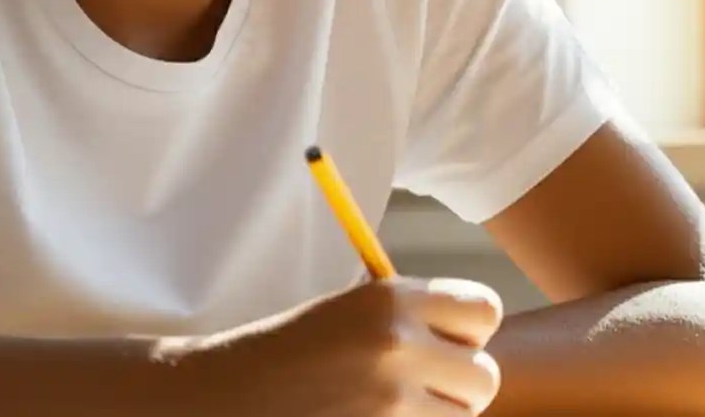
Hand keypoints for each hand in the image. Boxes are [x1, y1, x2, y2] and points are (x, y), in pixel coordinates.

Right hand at [184, 277, 502, 415]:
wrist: (220, 398)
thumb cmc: (285, 355)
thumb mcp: (347, 313)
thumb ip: (409, 320)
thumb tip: (471, 340)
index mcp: (390, 298)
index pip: (484, 308)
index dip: (466, 330)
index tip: (440, 341)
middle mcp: (397, 346)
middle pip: (484, 376)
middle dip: (455, 386)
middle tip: (413, 387)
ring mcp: (392, 403)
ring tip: (382, 408)